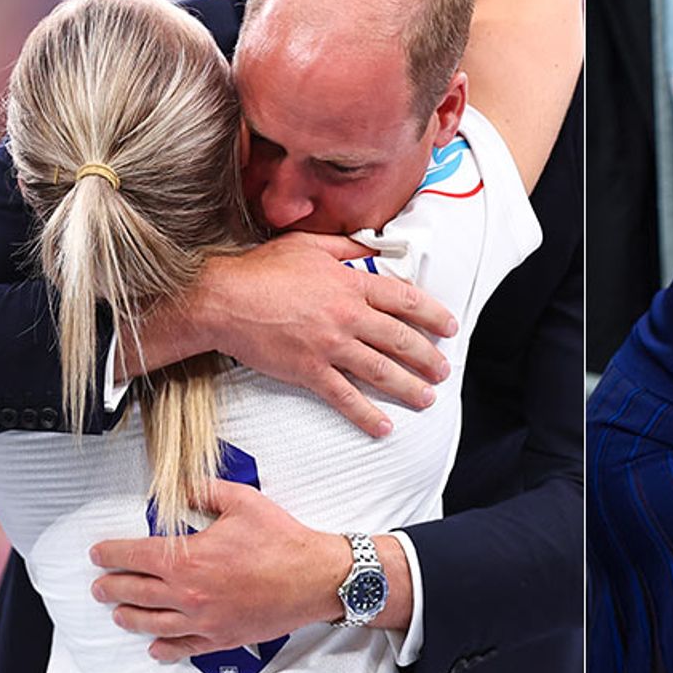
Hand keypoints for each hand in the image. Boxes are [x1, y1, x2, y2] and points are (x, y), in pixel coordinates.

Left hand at [90, 480, 344, 659]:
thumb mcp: (242, 502)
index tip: (97, 555)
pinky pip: (183, 648)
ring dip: (128, 618)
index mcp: (188, 558)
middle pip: (134, 593)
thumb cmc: (282, 541)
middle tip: (99, 586)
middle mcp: (189, 594)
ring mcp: (203, 620)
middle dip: (110, 588)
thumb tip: (180, 487)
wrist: (316, 579)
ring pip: (151, 624)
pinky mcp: (220, 638)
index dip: (109, 555)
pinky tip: (154, 647)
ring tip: (117, 614)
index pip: (133, 557)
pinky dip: (163, 648)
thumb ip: (204, 491)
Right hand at [178, 231, 458, 436]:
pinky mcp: (309, 371)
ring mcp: (330, 345)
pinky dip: (367, 414)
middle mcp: (347, 315)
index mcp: (350, 283)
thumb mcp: (308, 245)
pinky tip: (384, 426)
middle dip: (428, 357)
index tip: (449, 327)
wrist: (223, 300)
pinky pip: (345, 397)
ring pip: (381, 371)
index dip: (432, 315)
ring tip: (427, 399)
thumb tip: (372, 246)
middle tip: (443, 370)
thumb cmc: (261, 269)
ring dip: (409, 388)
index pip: (405, 299)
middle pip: (400, 339)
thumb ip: (345, 246)